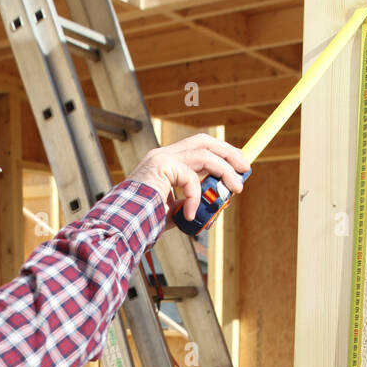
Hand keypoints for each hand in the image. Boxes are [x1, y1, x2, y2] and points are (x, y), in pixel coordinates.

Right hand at [129, 133, 248, 227]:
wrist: (120, 225)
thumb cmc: (142, 222)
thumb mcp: (172, 211)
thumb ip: (189, 204)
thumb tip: (211, 206)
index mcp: (165, 163)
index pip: (198, 147)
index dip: (221, 153)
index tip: (238, 165)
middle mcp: (163, 155)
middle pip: (204, 141)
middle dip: (228, 152)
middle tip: (245, 168)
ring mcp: (161, 158)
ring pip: (204, 154)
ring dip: (224, 170)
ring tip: (236, 188)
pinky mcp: (161, 166)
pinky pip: (191, 178)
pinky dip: (196, 197)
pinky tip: (191, 214)